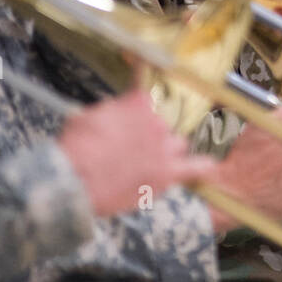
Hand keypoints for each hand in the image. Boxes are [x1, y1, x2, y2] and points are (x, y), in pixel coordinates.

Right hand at [58, 88, 212, 217]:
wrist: (74, 181)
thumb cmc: (74, 147)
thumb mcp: (87, 116)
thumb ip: (111, 110)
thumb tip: (118, 111)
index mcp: (139, 102)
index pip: (147, 100)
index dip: (135, 113)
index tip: (129, 120)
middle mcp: (158, 120)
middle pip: (163, 124)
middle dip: (149, 134)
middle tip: (132, 148)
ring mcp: (166, 147)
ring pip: (177, 144)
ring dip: (167, 150)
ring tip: (153, 161)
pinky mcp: (168, 173)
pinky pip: (195, 167)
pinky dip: (202, 166)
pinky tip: (208, 165)